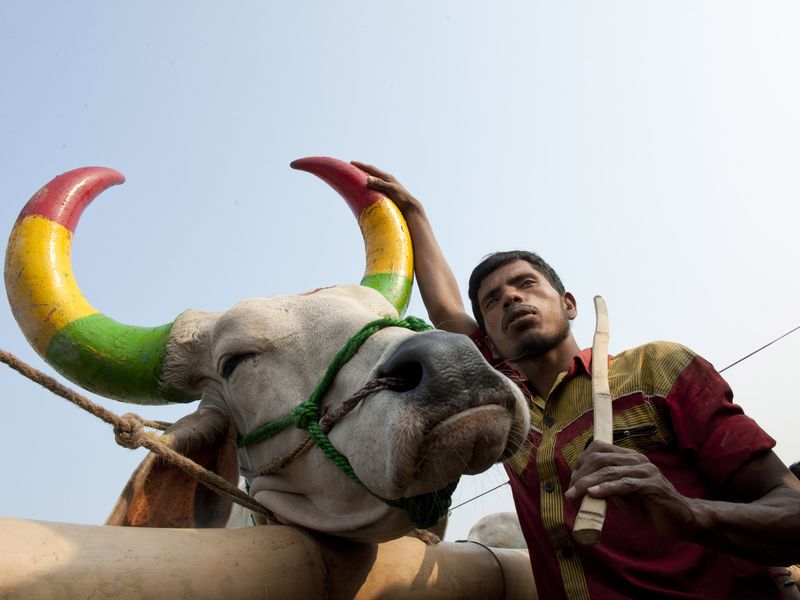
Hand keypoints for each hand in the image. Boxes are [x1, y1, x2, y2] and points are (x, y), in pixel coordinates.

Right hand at [351, 161, 423, 215]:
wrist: (410, 207)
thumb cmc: (402, 198)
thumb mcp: (391, 189)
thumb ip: (380, 184)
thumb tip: (368, 179)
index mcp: (386, 177)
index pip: (371, 169)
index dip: (361, 165)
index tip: (351, 162)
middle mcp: (385, 180)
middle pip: (370, 172)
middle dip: (361, 170)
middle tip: (351, 169)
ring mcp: (385, 186)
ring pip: (372, 179)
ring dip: (364, 177)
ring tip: (355, 178)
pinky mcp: (385, 193)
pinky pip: (374, 186)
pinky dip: (367, 185)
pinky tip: (364, 189)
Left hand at [565, 440, 700, 538]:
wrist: (682, 521)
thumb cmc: (651, 508)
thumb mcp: (623, 496)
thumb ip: (606, 487)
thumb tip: (583, 486)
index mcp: (629, 458)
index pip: (599, 449)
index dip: (582, 462)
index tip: (572, 481)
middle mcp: (637, 460)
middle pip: (600, 458)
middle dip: (581, 474)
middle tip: (570, 491)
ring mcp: (646, 471)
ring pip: (609, 471)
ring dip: (588, 483)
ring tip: (574, 495)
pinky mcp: (653, 486)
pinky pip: (625, 484)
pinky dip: (607, 488)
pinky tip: (594, 494)